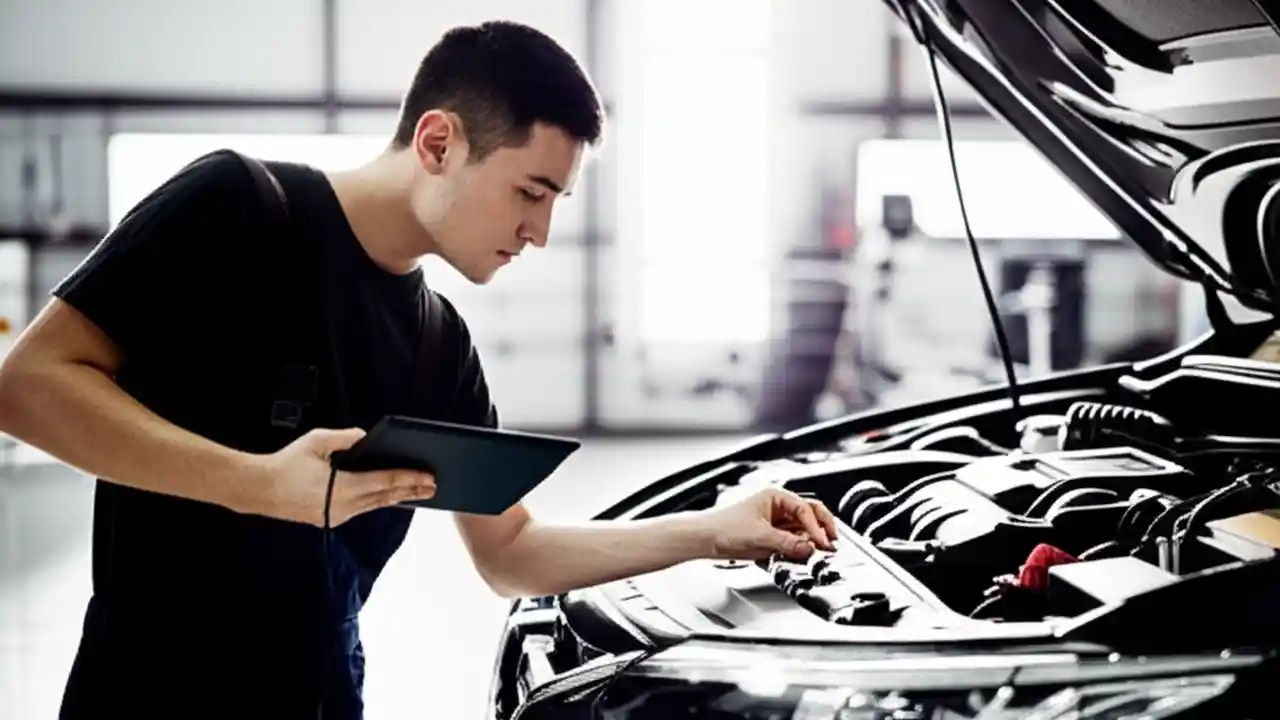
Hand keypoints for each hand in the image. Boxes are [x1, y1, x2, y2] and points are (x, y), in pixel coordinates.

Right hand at [250, 428, 435, 526]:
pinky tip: (387, 497)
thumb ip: (345, 438)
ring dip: (396, 498)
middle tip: (433, 487)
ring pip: (374, 505)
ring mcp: (337, 515)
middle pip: (385, 498)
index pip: (385, 483)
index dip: (410, 480)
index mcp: (343, 488)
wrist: (259, 489)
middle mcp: (343, 506)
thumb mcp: (316, 441)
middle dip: (411, 491)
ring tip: (417, 493)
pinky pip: (361, 509)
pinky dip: (377, 501)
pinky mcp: (329, 518)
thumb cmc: (285, 463)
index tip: (429, 477)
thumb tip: (365, 437)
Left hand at [700, 487, 838, 561]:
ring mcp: (774, 522)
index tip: (822, 542)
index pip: (804, 509)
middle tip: (831, 543)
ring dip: (810, 540)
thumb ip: (787, 543)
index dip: (816, 526)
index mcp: (774, 496)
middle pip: (808, 515)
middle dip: (821, 529)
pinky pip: (791, 541)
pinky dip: (798, 548)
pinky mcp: (770, 536)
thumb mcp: (759, 536)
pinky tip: (801, 556)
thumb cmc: (723, 527)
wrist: (704, 539)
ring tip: (818, 553)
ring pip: (801, 529)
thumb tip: (809, 548)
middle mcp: (776, 507)